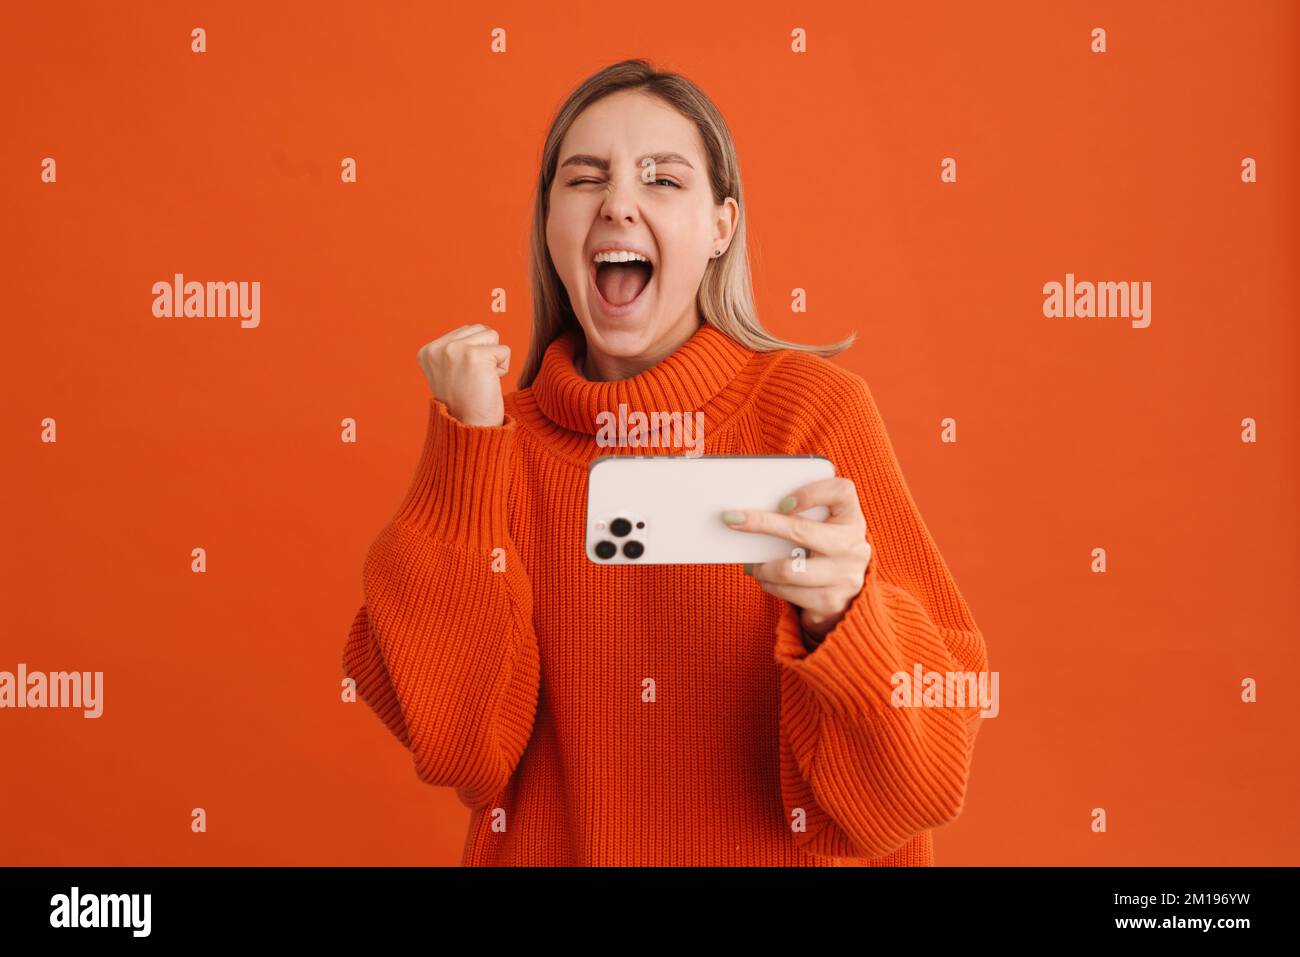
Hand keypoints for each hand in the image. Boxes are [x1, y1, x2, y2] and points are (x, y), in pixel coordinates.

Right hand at [417, 324, 510, 425]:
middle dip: (485, 353)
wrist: (469, 430)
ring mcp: (454, 350)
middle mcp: (437, 348)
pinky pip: (504, 351)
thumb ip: (456, 350)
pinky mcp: (475, 356)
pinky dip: (503, 369)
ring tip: (481, 380)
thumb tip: (480, 330)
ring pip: (492, 336)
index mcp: (427, 351)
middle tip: (474, 380)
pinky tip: (488, 384)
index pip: (466, 331)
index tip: (463, 379)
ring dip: (494, 359)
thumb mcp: (449, 372)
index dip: (474, 355)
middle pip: (479, 329)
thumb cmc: (465, 404)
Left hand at [722, 476, 872, 642]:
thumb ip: (803, 516)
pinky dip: (769, 584)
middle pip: (801, 530)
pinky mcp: (830, 602)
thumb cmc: (825, 551)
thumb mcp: (825, 529)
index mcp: (852, 518)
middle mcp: (853, 546)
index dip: (811, 493)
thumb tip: (750, 513)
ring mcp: (845, 576)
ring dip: (762, 566)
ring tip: (751, 563)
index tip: (782, 501)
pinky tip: (764, 578)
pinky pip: (787, 592)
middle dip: (761, 523)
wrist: (847, 598)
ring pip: (789, 569)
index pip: (841, 491)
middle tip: (732, 519)